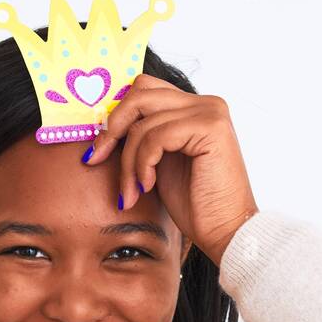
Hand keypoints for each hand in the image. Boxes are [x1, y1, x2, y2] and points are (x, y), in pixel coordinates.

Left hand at [83, 75, 258, 264]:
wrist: (225, 232)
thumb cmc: (195, 205)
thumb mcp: (159, 164)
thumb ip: (143, 139)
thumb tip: (103, 128)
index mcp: (193, 107)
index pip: (143, 89)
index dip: (114, 117)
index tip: (96, 151)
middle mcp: (205, 103)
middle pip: (139, 94)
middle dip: (111, 130)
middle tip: (97, 160)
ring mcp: (210, 112)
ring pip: (143, 122)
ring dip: (128, 161)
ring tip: (132, 191)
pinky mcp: (210, 127)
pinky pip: (155, 136)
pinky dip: (143, 164)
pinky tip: (148, 186)